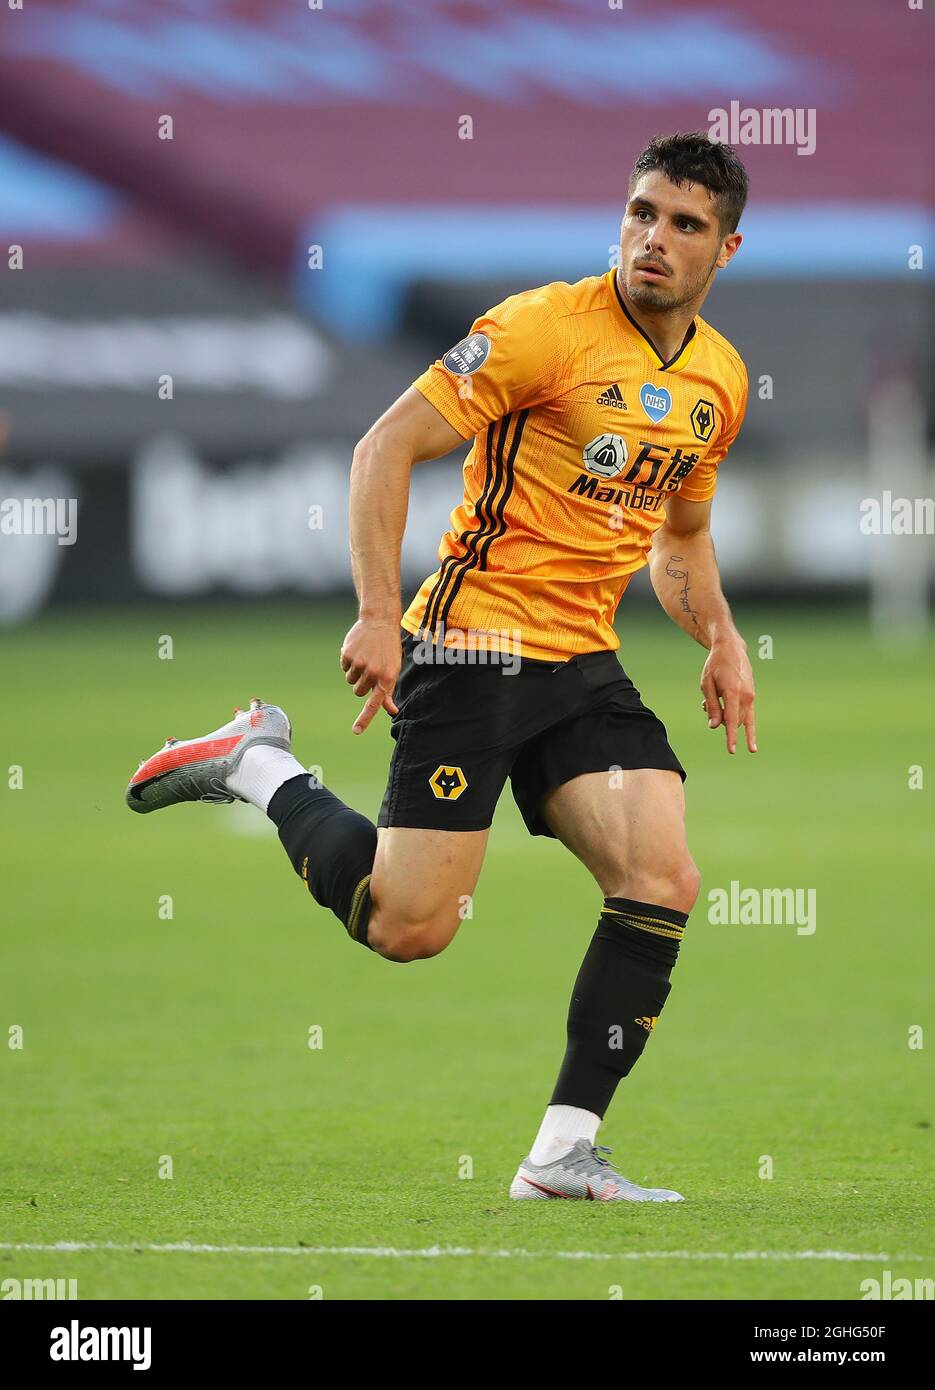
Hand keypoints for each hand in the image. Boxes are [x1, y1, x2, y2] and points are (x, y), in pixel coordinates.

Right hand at [340, 618, 400, 733]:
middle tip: (370, 667)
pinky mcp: (348, 655)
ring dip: (355, 671)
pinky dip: (348, 660)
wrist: (380, 622)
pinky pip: (344, 666)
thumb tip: (391, 710)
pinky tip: (358, 649)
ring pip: (350, 680)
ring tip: (365, 656)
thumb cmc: (389, 649)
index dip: (365, 719)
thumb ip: (388, 691)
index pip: (374, 703)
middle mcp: (373, 672)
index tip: (356, 731)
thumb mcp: (393, 669)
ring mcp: (359, 663)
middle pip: (358, 691)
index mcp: (386, 678)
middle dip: (362, 683)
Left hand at [700, 635, 756, 753]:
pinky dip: (746, 726)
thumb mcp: (707, 684)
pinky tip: (749, 742)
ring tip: (713, 701)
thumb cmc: (715, 666)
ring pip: (740, 719)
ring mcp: (751, 696)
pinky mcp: (752, 695)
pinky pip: (749, 715)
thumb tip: (714, 727)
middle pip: (734, 721)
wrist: (731, 649)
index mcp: (732, 692)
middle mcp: (745, 695)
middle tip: (706, 704)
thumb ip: (712, 706)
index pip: (731, 720)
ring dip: (727, 718)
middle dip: (721, 721)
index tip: (732, 750)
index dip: (731, 737)